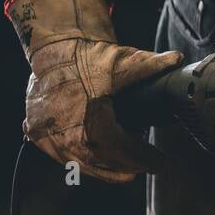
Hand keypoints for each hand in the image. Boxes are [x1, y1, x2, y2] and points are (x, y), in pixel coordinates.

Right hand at [5, 0, 182, 181]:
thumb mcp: (122, 61)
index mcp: (91, 124)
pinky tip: (99, 148)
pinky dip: (85, 156)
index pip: (124, 153)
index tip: (162, 163)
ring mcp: (49, 139)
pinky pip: (65, 156)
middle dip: (129, 165)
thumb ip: (151, 66)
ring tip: (126, 154)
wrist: (51, 48)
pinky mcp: (37, 136)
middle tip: (147, 162)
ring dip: (107, 165)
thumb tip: (177, 59)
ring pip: (85, 165)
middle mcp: (67, 138)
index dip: (146, 159)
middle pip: (106, 166)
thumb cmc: (87, 56)